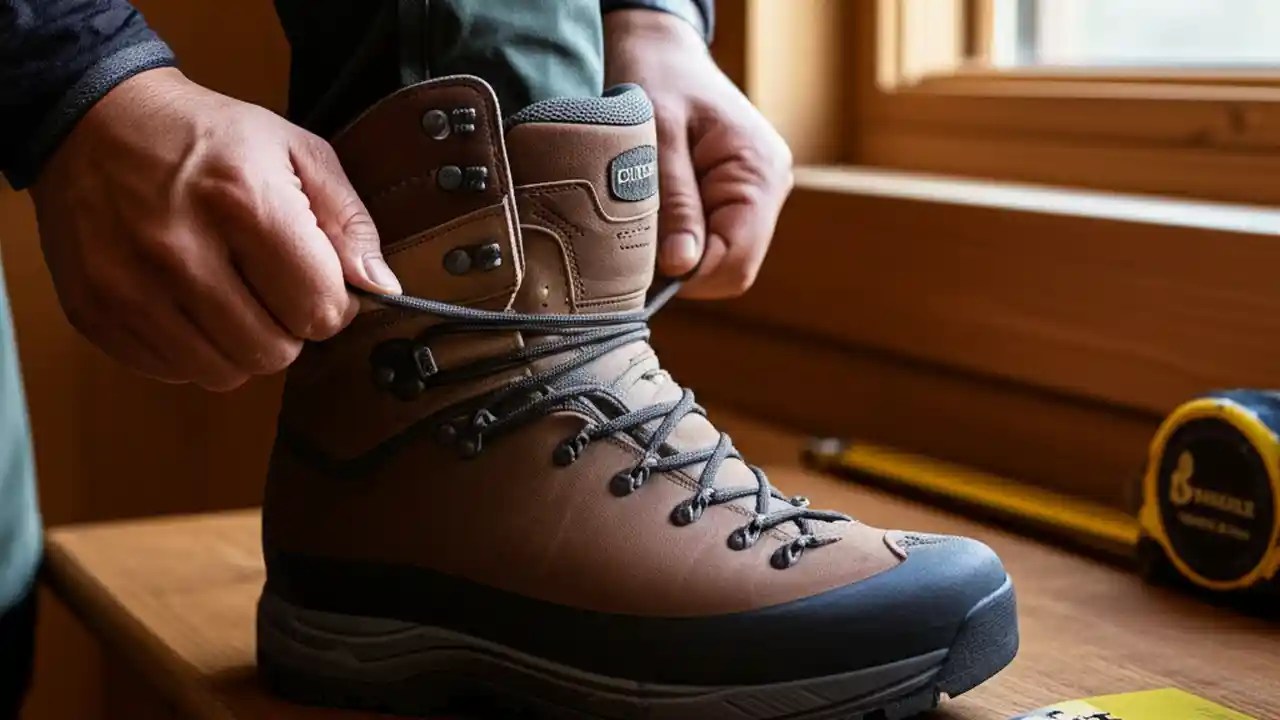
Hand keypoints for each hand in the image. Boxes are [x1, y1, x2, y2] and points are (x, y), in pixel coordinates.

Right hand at [30, 68, 399, 391]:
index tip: (317, 282)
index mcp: (242, 202)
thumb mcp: (295, 152)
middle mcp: (180, 248)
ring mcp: (131, 286)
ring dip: (241, 345)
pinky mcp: (96, 312)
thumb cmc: (206, 138)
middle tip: (271, 288)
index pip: (318, 309)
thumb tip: (381, 286)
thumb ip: (348, 220)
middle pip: (274, 351)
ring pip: (225, 373)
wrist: (95, 122)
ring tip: (231, 296)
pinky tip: (188, 303)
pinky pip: (173, 372)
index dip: (331, 304)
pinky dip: (192, 349)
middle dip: (287, 327)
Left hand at [605, 9, 792, 298]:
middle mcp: (770, 187)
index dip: (689, 275)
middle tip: (638, 240)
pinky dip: (681, 239)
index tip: (642, 264)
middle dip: (684, 266)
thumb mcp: (656, 139)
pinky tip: (658, 214)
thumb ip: (673, 202)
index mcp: (759, 172)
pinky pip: (713, 240)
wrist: (661, 51)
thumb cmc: (656, 80)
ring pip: (721, 259)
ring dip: (680, 252)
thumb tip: (682, 266)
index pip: (735, 260)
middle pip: (732, 267)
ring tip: (647, 217)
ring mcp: (757, 194)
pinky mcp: (737, 196)